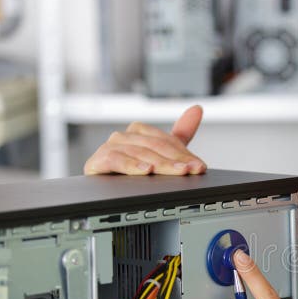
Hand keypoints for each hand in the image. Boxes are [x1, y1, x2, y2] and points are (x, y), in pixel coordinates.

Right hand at [83, 105, 207, 174]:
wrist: (104, 190)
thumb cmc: (133, 170)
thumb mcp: (161, 152)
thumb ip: (180, 133)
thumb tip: (197, 108)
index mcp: (139, 132)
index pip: (167, 140)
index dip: (185, 154)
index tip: (200, 166)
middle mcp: (124, 137)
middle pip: (156, 146)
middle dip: (176, 160)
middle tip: (192, 169)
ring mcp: (110, 147)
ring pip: (140, 153)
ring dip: (161, 164)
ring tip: (177, 171)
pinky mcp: (97, 161)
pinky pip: (116, 160)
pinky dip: (132, 166)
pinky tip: (146, 171)